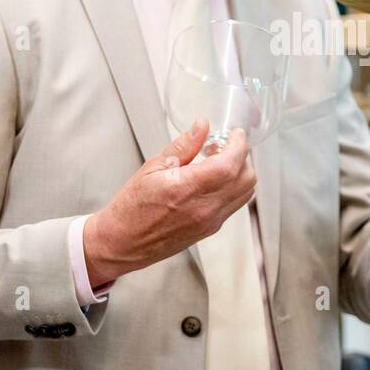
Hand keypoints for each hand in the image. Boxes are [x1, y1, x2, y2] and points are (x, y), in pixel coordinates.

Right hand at [84, 118, 255, 283]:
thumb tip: (202, 126)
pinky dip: (234, 188)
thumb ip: (183, 145)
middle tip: (223, 147)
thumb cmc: (131, 208)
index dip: (239, 145)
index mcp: (186, 189)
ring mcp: (210, 221)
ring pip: (246, 193)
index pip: (230, 165)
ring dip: (240, 173)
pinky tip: (214, 181)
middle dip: (242, 157)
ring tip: (218, 163)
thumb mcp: (152, 168)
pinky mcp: (211, 229)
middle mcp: (203, 208)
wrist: (122, 243)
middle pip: (246, 178)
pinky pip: (235, 204)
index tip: (236, 134)